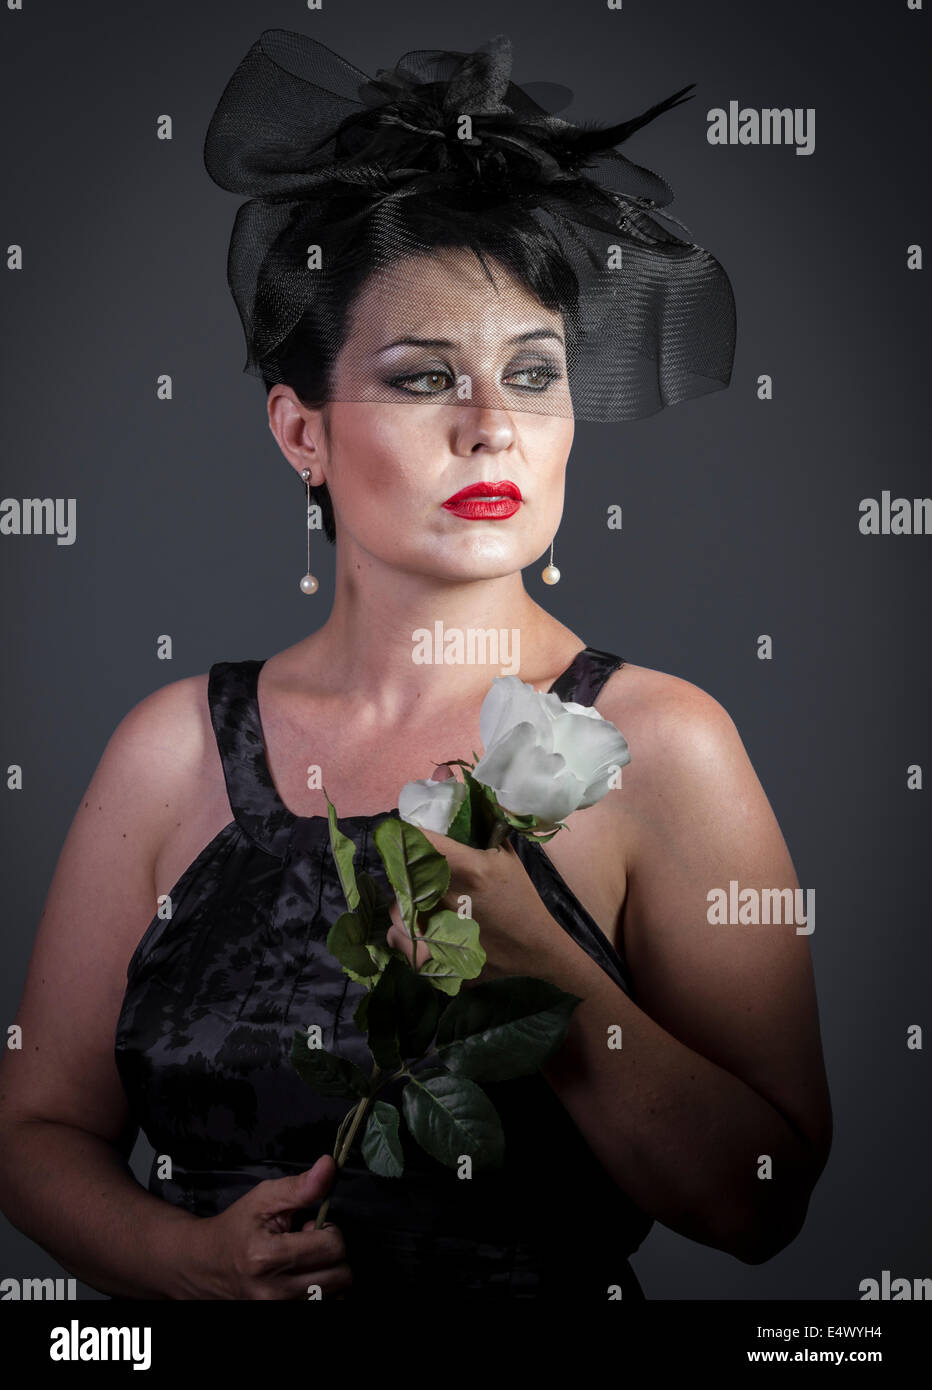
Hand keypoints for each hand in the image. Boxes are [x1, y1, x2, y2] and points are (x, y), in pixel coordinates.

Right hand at [187, 1155, 352, 1299]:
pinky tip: (303, 1276)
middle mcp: (274, 1292)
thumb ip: (299, 1186)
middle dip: (332, 1253)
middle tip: (307, 1243)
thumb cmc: (236, 1229)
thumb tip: (329, 1167)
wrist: (206, 1264)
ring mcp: (277, 1309)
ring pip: (336, 1292)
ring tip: (303, 1260)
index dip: (329, 1230)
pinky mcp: (280, 1315)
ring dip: (327, 1273)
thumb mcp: (263, 1198)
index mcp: (267, 1257)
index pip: (332, 1247)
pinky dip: (322, 1291)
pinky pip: (324, 1304)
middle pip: (341, 1275)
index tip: (311, 1226)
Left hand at [385, 786, 571, 985]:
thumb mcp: (504, 852)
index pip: (421, 841)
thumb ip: (477, 817)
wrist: (538, 948)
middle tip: (414, 871)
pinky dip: (402, 935)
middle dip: (404, 870)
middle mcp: (452, 900)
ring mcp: (445, 935)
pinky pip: (401, 942)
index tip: (401, 834)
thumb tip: (445, 771)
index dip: (405, 834)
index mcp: (470, 870)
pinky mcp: (439, 962)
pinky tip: (417, 927)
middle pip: (403, 876)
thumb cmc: (520, 895)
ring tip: (419, 901)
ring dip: (402, 902)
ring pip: (396, 910)